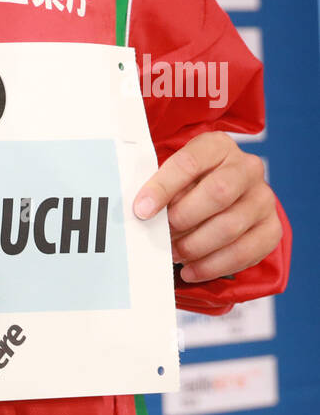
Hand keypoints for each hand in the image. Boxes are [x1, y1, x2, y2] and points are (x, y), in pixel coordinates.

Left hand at [132, 132, 280, 281]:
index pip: (189, 162)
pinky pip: (244, 252)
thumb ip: (163, 187)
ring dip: (195, 246)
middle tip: (163, 234)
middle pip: (218, 193)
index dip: (163, 187)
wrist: (227, 196)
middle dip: (184, 218)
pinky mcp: (272, 228)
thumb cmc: (193, 184)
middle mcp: (247, 168)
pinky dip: (213, 266)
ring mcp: (264, 198)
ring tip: (174, 253)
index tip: (142, 210)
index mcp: (218, 145)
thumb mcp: (177, 175)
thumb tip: (143, 211)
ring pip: (230, 226)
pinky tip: (192, 269)